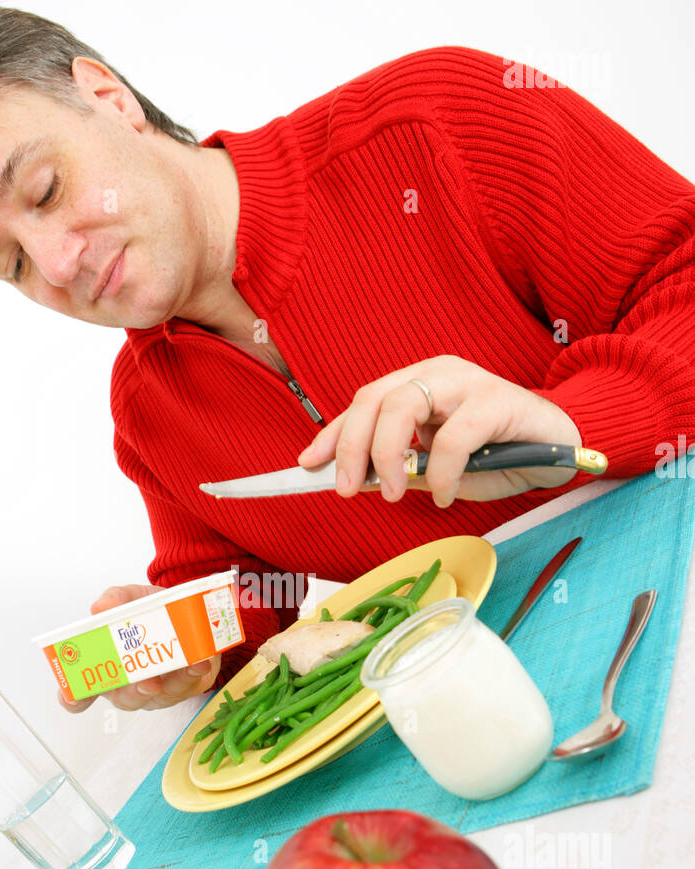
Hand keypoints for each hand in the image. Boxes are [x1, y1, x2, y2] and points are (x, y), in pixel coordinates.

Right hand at [57, 583, 221, 712]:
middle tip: (144, 682)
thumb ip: (116, 599)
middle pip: (123, 698)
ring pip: (157, 696)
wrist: (187, 615)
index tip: (74, 699)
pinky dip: (193, 673)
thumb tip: (101, 607)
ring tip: (179, 668)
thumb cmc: (151, 613)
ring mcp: (155, 691)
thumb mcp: (131, 598)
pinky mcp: (182, 689)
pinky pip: (186, 687)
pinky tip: (199, 662)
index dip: (74, 699)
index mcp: (106, 666)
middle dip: (134, 690)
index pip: (82, 693)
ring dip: (169, 684)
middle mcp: (127, 685)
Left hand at [296, 355, 581, 507]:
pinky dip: (442, 472)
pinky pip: (454, 436)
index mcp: (418, 384)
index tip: (307, 465)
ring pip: (404, 405)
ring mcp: (467, 382)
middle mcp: (437, 374)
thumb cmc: (497, 456)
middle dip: (351, 446)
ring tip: (395, 493)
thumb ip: (400, 470)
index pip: (363, 403)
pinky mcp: (498, 401)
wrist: (560, 450)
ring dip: (388, 455)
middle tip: (349, 490)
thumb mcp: (436, 469)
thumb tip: (354, 481)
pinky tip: (446, 494)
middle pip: (374, 399)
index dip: (332, 434)